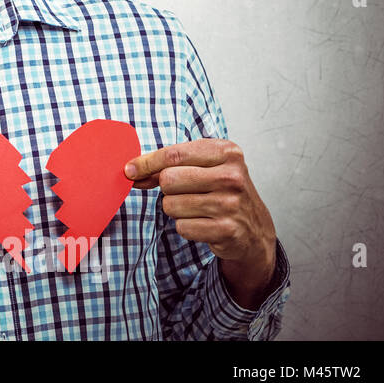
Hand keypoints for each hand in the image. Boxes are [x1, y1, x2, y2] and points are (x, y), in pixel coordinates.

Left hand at [125, 138, 278, 308]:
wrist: (253, 227)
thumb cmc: (220, 190)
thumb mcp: (202, 167)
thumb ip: (167, 166)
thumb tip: (132, 171)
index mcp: (226, 152)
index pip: (174, 154)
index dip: (146, 163)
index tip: (130, 170)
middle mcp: (232, 176)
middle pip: (168, 180)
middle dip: (168, 189)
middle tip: (185, 193)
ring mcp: (231, 204)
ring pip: (171, 205)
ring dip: (176, 209)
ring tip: (198, 208)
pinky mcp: (227, 230)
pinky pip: (182, 227)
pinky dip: (186, 227)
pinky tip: (204, 223)